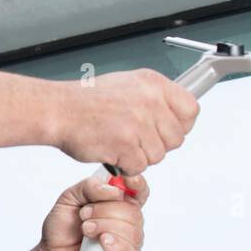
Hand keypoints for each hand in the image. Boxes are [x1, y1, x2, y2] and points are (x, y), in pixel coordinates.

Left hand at [35, 171, 149, 250]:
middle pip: (133, 212)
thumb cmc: (61, 231)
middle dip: (106, 210)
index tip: (128, 180)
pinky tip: (102, 243)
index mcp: (117, 205)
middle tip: (84, 215)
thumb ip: (88, 187)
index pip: (138, 192)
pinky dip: (116, 246)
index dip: (138, 185)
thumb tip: (114, 189)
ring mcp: (127, 245)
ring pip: (132, 232)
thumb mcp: (68, 199)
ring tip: (86, 230)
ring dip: (105, 227)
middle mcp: (126, 224)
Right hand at [54, 69, 198, 174]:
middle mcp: (150, 101)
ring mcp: (139, 123)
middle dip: (157, 144)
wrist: (59, 109)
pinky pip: (139, 167)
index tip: (167, 129)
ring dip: (139, 156)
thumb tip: (173, 116)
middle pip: (176, 138)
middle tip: (135, 139)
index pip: (191, 110)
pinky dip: (125, 165)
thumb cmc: (86, 100)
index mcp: (153, 83)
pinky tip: (111, 150)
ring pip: (158, 155)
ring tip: (118, 142)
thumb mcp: (127, 85)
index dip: (181, 125)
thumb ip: (153, 99)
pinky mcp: (126, 145)